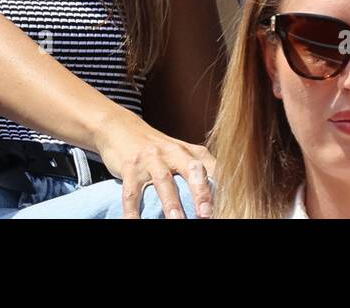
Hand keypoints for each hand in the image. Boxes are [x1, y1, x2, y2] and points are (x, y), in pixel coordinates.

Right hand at [96, 113, 214, 218]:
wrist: (121, 127)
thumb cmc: (157, 149)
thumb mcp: (180, 154)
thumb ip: (199, 171)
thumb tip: (221, 196)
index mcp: (190, 152)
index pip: (211, 169)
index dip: (221, 186)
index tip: (228, 205)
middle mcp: (173, 152)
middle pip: (192, 170)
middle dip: (200, 192)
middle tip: (206, 213)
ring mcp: (151, 159)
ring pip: (163, 181)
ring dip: (171, 203)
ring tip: (177, 220)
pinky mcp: (130, 167)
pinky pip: (131, 192)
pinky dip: (132, 210)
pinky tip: (134, 222)